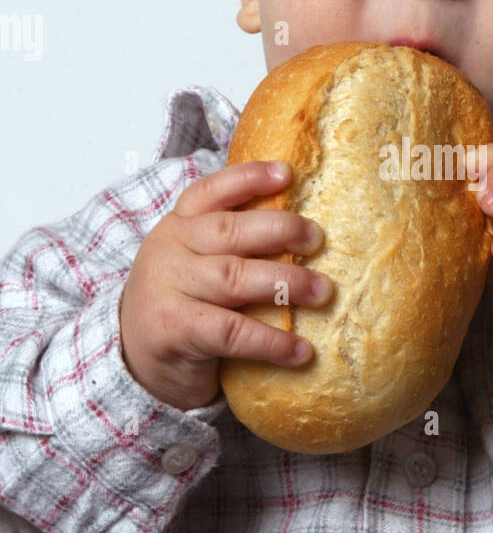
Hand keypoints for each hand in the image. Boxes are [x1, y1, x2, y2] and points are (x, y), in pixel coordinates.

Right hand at [119, 161, 332, 410]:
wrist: (131, 359)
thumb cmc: (181, 306)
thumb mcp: (195, 263)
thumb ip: (230, 246)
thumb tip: (302, 235)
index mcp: (178, 226)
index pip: (211, 191)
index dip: (248, 178)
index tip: (287, 173)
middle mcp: (170, 250)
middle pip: (230, 230)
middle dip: (280, 230)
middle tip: (317, 240)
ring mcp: (169, 289)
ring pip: (235, 277)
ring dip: (286, 282)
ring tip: (322, 291)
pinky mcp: (175, 330)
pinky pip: (233, 330)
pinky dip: (272, 341)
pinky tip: (301, 350)